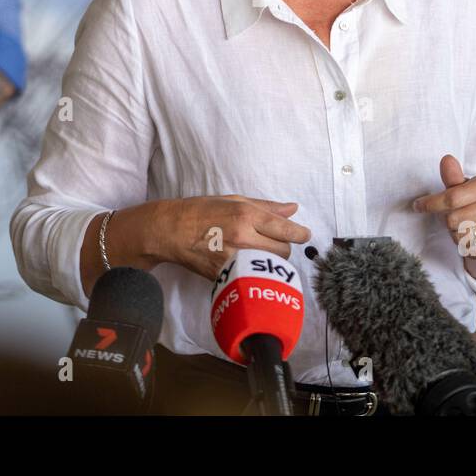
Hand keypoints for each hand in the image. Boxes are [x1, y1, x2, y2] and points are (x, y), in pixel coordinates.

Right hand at [153, 195, 311, 281]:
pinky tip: (247, 262)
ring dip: (271, 259)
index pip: (285, 229)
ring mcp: (234, 259)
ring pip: (271, 266)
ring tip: (259, 251)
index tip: (304, 234)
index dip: (299, 233)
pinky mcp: (226, 275)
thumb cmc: (201, 210)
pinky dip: (256, 270)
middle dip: (283, 246)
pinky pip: (253, 276)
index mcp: (246, 215)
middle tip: (273, 241)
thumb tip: (293, 208)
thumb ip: (266, 206)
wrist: (171, 231)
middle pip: (283, 251)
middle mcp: (243, 238)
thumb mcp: (234, 200)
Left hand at [412, 155, 475, 276]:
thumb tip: (446, 159)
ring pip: (459, 235)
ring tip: (464, 227)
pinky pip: (468, 249)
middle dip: (446, 220)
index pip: (451, 198)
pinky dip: (465, 245)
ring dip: (455, 233)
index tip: (417, 205)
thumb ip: (453, 177)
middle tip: (451, 217)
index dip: (430, 203)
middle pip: (452, 219)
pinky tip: (472, 238)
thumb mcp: (467, 189)